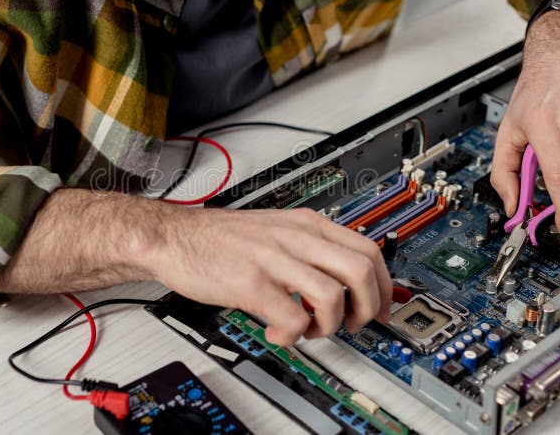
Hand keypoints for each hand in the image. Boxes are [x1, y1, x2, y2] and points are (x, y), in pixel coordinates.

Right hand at [149, 205, 391, 345]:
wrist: (174, 237)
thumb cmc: (222, 238)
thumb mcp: (277, 229)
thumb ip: (310, 248)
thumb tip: (344, 279)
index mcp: (306, 224)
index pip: (368, 250)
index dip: (385, 286)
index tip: (382, 307)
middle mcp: (295, 238)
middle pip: (361, 271)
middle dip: (367, 308)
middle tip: (352, 324)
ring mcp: (274, 259)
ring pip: (332, 297)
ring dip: (328, 326)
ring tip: (308, 329)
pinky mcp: (250, 284)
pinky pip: (292, 319)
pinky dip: (292, 336)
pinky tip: (277, 331)